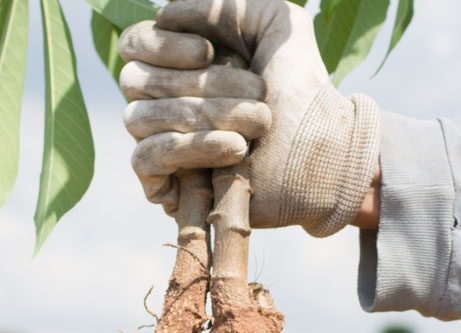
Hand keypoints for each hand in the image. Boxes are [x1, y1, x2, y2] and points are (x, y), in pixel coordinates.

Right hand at [120, 0, 380, 235]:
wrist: (326, 154)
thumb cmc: (304, 91)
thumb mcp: (276, 24)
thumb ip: (225, 3)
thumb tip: (165, 12)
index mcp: (179, 66)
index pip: (134, 45)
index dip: (161, 44)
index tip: (208, 52)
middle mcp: (163, 102)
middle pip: (136, 80)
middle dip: (203, 84)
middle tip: (258, 93)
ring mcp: (162, 146)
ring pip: (140, 118)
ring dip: (205, 115)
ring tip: (260, 123)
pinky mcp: (167, 186)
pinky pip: (145, 158)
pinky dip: (190, 148)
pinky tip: (234, 148)